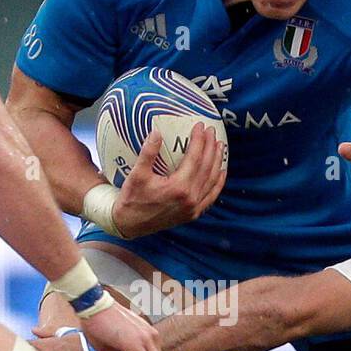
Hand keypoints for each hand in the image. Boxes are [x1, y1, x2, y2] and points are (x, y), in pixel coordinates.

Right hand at [111, 122, 225, 238]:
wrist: (130, 225)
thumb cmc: (131, 198)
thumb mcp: (137, 174)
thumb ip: (148, 153)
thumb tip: (156, 131)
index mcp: (178, 188)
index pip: (195, 158)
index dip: (199, 140)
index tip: (200, 126)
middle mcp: (190, 199)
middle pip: (206, 167)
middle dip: (210, 147)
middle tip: (211, 131)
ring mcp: (193, 208)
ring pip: (212, 181)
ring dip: (217, 162)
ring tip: (219, 146)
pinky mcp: (192, 214)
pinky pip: (210, 197)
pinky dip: (217, 183)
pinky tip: (221, 172)